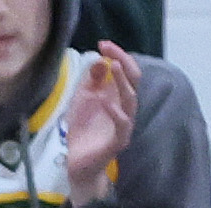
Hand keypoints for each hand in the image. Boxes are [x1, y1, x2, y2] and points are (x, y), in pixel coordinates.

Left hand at [62, 42, 138, 202]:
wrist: (77, 162)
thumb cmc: (82, 130)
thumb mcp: (82, 99)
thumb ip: (92, 81)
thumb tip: (100, 61)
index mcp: (116, 95)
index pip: (125, 71)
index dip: (117, 55)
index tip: (103, 43)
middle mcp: (124, 107)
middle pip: (133, 81)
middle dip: (123, 61)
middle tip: (109, 49)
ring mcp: (123, 124)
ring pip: (131, 100)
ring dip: (123, 81)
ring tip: (114, 65)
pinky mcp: (118, 141)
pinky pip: (122, 124)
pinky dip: (115, 111)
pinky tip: (105, 101)